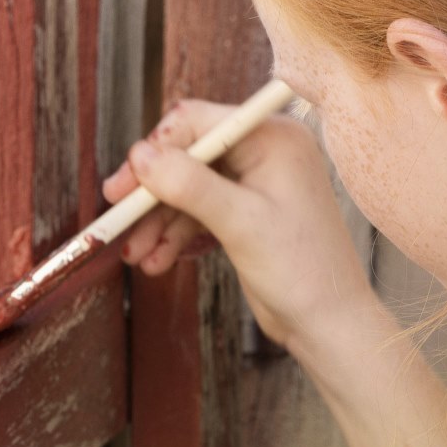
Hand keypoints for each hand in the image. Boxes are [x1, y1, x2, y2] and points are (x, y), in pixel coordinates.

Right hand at [103, 98, 373, 354]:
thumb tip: (141, 156)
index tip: (121, 187)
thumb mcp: (241, 222)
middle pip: (187, 158)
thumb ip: (190, 185)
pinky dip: (176, 235)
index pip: (198, 124)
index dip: (154, 152)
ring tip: (137, 256)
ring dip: (159, 222)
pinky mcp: (246, 213)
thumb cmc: (301, 269)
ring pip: (188, 190)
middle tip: (118, 222)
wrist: (328, 322)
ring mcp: (255, 183)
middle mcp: (264, 152)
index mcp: (273, 138)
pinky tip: (158, 261)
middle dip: (153, 195)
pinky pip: (199, 213)